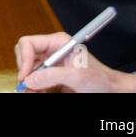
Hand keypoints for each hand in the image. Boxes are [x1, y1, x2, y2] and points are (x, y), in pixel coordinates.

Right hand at [13, 33, 135, 92]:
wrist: (111, 91)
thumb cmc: (100, 80)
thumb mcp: (77, 77)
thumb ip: (53, 76)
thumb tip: (29, 80)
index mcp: (57, 43)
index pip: (28, 43)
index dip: (24, 59)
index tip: (25, 77)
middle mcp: (51, 51)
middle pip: (24, 56)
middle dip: (24, 72)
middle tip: (26, 88)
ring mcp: (50, 64)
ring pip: (28, 70)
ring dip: (28, 83)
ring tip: (32, 93)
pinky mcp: (51, 76)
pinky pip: (35, 81)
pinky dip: (34, 88)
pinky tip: (39, 93)